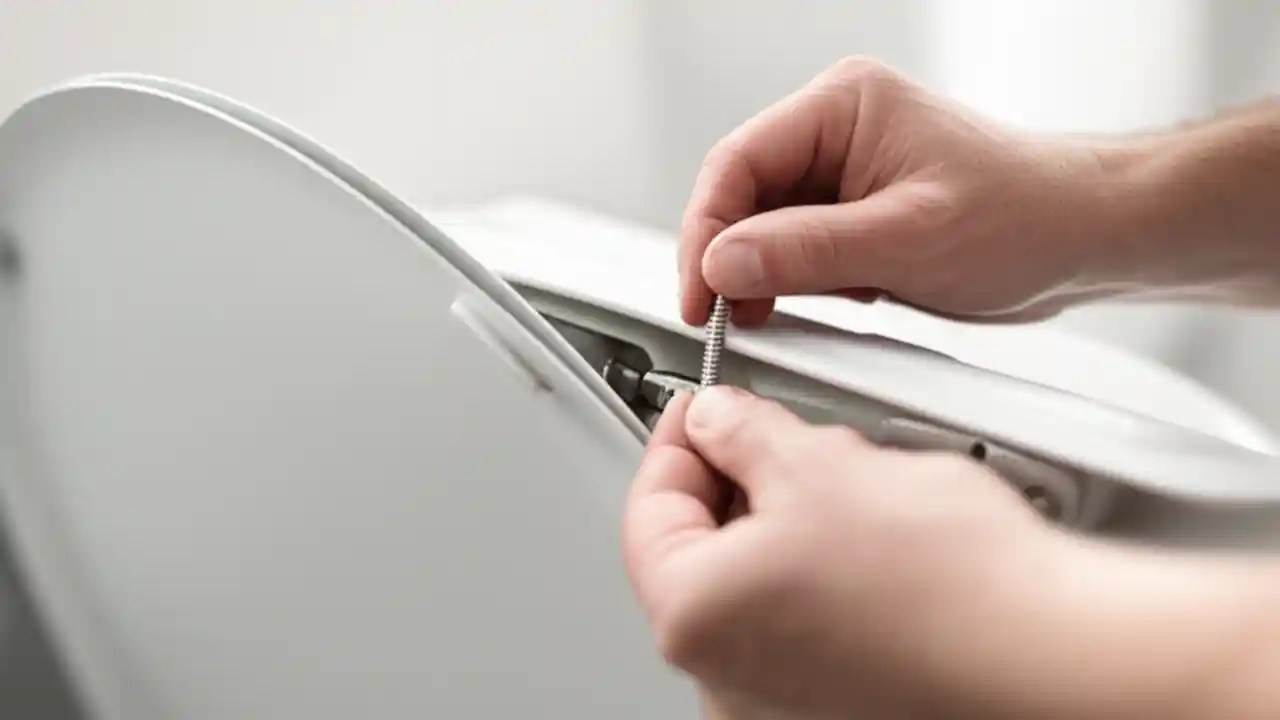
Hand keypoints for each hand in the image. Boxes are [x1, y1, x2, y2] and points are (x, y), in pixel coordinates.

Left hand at [623, 388, 1279, 718]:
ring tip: (852, 481)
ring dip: (792, 513)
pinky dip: (828, 561)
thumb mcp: (815, 463)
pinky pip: (811, 610)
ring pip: (762, 573)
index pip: (648, 510)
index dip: (675, 440)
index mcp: (693, 622)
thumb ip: (740, 430)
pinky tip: (880, 532)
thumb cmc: (946, 584)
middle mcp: (728, 677)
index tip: (700, 406)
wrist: (1053, 650)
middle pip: (706, 544)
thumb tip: (717, 420)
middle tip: (779, 430)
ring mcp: (787, 694)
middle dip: (743, 474)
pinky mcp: (846, 694)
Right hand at [678, 56, 1131, 325]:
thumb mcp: (907, 240)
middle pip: (743, 195)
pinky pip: (798, 249)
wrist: (1085, 239)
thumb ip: (806, 253)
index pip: (738, 162)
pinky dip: (797, 285)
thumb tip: (722, 264)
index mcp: (845, 105)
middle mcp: (838, 131)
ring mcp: (845, 173)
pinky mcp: (856, 213)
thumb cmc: (1025, 216)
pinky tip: (821, 304)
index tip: (700, 293)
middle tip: (726, 315)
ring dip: (764, 276)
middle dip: (732, 260)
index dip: (706, 232)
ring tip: (780, 313)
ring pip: (765, 228)